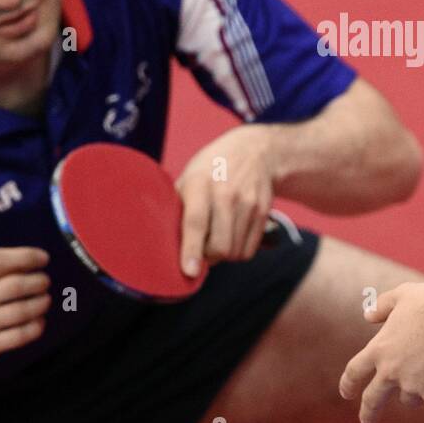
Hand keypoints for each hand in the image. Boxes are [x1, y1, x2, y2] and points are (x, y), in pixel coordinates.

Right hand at [0, 247, 50, 384]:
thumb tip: (37, 259)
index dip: (26, 256)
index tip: (44, 259)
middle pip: (14, 285)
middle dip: (39, 282)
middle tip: (45, 282)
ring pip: (20, 311)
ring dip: (41, 304)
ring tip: (44, 300)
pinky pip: (20, 335)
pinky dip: (36, 326)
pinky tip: (38, 321)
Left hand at [176, 124, 276, 275]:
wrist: (254, 151)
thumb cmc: (211, 169)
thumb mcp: (188, 178)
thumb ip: (177, 208)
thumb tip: (160, 244)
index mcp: (199, 183)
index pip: (196, 222)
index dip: (191, 250)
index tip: (189, 272)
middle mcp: (226, 193)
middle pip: (220, 246)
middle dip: (208, 257)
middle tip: (202, 250)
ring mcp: (248, 202)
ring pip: (235, 252)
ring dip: (223, 256)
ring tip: (217, 238)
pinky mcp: (263, 211)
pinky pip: (249, 250)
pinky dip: (238, 252)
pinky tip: (232, 235)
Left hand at [338, 282, 423, 422]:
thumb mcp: (403, 295)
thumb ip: (383, 305)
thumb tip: (368, 315)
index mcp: (380, 348)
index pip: (355, 371)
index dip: (348, 383)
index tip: (346, 393)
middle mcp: (391, 371)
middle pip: (372, 400)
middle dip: (369, 414)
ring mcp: (412, 387)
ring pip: (412, 399)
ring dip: (422, 391)